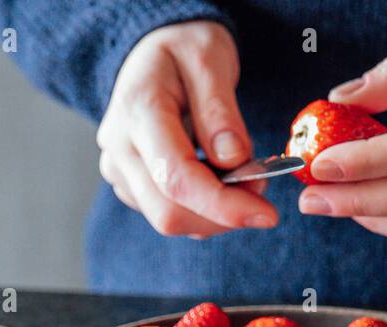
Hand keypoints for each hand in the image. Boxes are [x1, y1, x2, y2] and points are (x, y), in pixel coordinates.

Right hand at [97, 21, 277, 238]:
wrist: (152, 51)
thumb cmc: (183, 47)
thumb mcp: (210, 58)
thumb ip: (220, 110)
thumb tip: (233, 160)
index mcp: (137, 110)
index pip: (176, 178)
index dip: (223, 205)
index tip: (267, 214)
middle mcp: (119, 147)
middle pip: (169, 213)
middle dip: (224, 214)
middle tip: (263, 185)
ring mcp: (119, 170)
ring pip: (171, 219)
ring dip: (217, 212)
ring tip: (244, 174)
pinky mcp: (130, 185)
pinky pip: (171, 212)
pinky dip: (205, 208)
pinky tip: (221, 178)